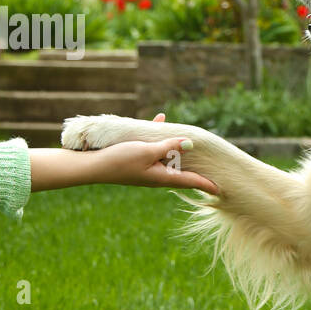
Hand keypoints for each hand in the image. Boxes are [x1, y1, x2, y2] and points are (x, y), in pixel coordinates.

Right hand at [30, 114, 219, 193]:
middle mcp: (157, 175)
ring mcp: (146, 168)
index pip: (190, 181)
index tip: (220, 190)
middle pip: (181, 170)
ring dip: (177, 148)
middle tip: (212, 168)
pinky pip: (152, 147)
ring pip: (168, 157)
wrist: (90, 166)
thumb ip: (169, 146)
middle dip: (196, 169)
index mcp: (162, 178)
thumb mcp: (148, 151)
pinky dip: (158, 135)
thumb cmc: (119, 160)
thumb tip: (190, 144)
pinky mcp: (136, 159)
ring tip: (189, 140)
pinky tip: (160, 119)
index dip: (205, 184)